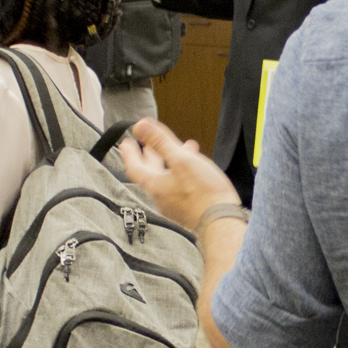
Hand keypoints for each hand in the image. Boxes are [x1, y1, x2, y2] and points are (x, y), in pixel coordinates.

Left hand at [118, 117, 237, 229]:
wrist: (221, 222)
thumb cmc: (203, 194)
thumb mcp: (181, 159)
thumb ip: (160, 141)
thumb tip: (140, 125)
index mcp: (155, 185)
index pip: (135, 167)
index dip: (130, 153)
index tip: (126, 144)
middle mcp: (162, 197)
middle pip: (151, 173)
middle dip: (151, 156)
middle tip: (147, 146)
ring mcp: (175, 206)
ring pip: (168, 180)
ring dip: (171, 163)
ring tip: (180, 151)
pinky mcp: (189, 211)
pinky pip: (180, 188)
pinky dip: (183, 174)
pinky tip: (195, 171)